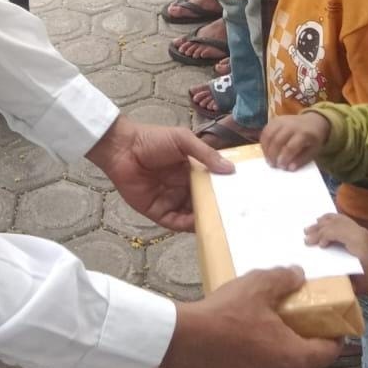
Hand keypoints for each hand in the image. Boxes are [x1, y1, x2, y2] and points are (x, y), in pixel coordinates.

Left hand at [86, 114, 233, 232]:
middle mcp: (184, 187)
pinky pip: (175, 223)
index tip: (244, 199)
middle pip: (205, 203)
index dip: (225, 192)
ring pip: (192, 216)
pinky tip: (198, 226)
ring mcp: (171, 200)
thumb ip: (205, 154)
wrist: (122, 148)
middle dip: (218, 210)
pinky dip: (187, 226)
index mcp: (192, 170)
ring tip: (222, 226)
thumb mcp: (183, 140)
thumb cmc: (153, 140)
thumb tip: (231, 169)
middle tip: (238, 219)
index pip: (213, 185)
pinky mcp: (157, 212)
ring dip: (205, 221)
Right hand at [163, 268, 338, 367]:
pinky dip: (267, 364)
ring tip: (276, 332)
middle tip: (302, 322)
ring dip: (288, 356)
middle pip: (310, 364)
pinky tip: (253, 344)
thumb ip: (284, 278)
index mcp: (296, 358)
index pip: (330, 352)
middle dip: (310, 344)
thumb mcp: (258, 285)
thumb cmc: (227, 314)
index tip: (334, 323)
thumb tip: (298, 274)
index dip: (336, 336)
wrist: (189, 339)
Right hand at [261, 113, 330, 169]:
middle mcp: (291, 125)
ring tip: (268, 159)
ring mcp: (282, 121)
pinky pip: (265, 130)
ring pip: (268, 134)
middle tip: (272, 165)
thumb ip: (302, 159)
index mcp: (304, 134)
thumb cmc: (313, 139)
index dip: (284, 158)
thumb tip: (289, 168)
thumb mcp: (313, 150)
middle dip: (273, 154)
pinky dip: (263, 142)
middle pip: (277, 140)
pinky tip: (266, 150)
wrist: (313, 121)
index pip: (290, 147)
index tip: (281, 167)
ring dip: (266, 149)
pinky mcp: (275, 120)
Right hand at [305, 213, 367, 305]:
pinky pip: (343, 220)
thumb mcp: (348, 277)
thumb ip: (334, 266)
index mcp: (358, 243)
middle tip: (306, 236)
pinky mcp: (360, 232)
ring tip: (310, 228)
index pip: (336, 231)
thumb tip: (318, 255)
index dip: (322, 236)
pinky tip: (322, 221)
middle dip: (319, 229)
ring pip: (339, 219)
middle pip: (336, 223)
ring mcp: (361, 231)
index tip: (312, 244)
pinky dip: (331, 219)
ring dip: (323, 222)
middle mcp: (360, 233)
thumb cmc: (365, 283)